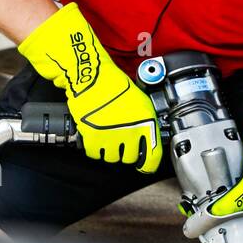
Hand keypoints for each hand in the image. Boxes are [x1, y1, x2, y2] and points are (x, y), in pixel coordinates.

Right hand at [17, 3, 161, 172]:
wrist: (91, 77)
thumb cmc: (113, 85)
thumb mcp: (139, 102)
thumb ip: (145, 122)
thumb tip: (147, 138)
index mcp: (146, 122)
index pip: (152, 155)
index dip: (148, 163)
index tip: (144, 165)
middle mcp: (131, 131)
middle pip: (130, 158)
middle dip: (125, 151)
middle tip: (120, 139)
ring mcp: (112, 136)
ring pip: (112, 158)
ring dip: (109, 149)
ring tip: (107, 134)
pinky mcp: (93, 138)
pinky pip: (95, 153)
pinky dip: (94, 147)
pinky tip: (96, 134)